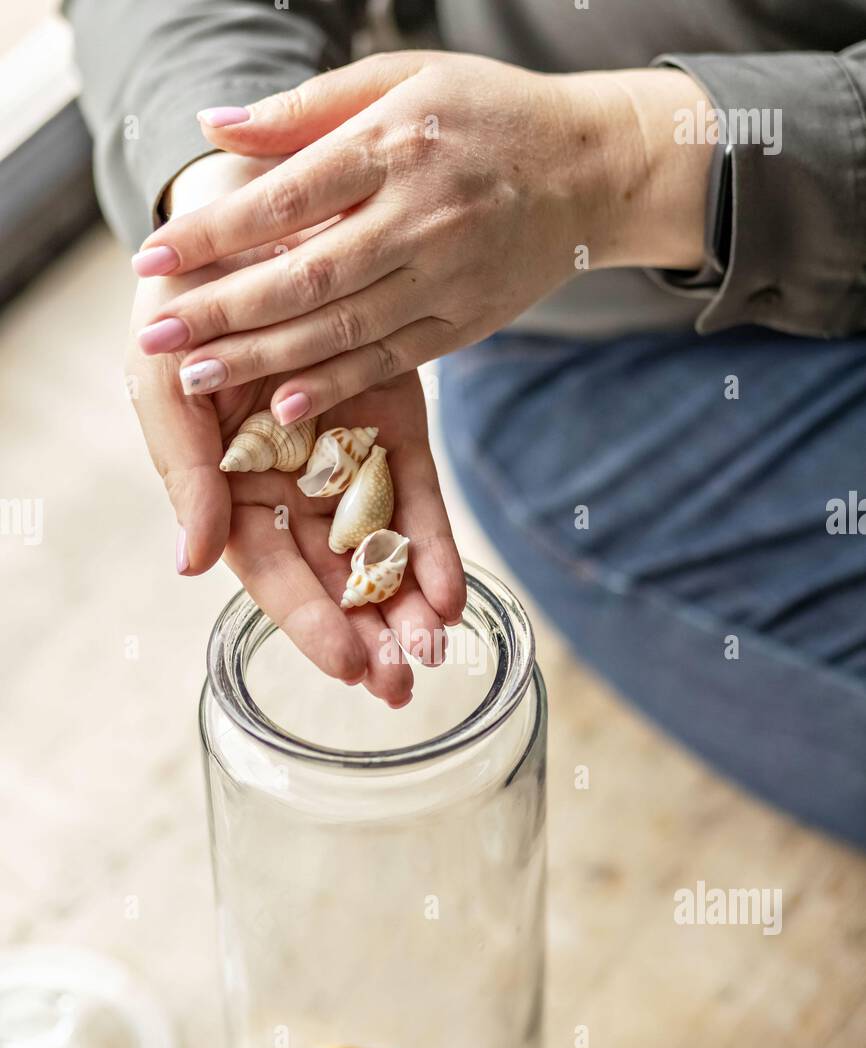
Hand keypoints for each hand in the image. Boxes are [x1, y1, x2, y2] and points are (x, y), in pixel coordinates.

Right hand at [128, 154, 464, 706]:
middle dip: (369, 631)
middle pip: (332, 575)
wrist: (254, 211)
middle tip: (406, 681)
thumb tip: (194, 566)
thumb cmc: (187, 305)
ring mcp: (347, 459)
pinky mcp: (395, 426)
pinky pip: (417, 497)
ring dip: (408, 602)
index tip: (348, 666)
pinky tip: (455, 592)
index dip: (307, 621)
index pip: (269, 571)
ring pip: (379, 547)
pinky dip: (434, 546)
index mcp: (230, 486)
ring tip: (440, 646)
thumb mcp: (164, 381)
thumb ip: (186, 473)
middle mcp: (290, 486)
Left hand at [131, 53, 710, 418]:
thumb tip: (212, 126)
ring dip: (264, 358)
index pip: (286, 196)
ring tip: (196, 375)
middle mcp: (420, 217)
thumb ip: (305, 109)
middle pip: (305, 276)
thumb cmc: (483, 114)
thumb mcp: (399, 78)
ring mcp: (447, 278)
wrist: (588, 169)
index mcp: (395, 146)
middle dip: (223, 311)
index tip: (152, 259)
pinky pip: (392, 362)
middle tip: (158, 337)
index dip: (215, 233)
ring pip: (343, 329)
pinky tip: (285, 403)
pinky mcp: (466, 324)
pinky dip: (338, 385)